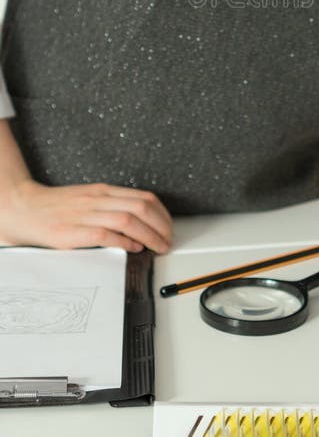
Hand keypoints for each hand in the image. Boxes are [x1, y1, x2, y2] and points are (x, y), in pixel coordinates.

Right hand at [1, 179, 172, 252]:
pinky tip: (133, 248)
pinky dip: (125, 242)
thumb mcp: (90, 199)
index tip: (169, 227)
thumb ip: (112, 207)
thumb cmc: (58, 207)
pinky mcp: (76, 231)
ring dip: (149, 235)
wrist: (27, 209)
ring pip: (129, 220)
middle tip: (168, 240)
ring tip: (158, 247)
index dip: (162, 214)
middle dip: (161, 226)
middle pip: (141, 208)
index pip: (144, 198)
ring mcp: (88, 214)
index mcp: (104, 191)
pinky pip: (107, 235)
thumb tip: (138, 222)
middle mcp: (99, 200)